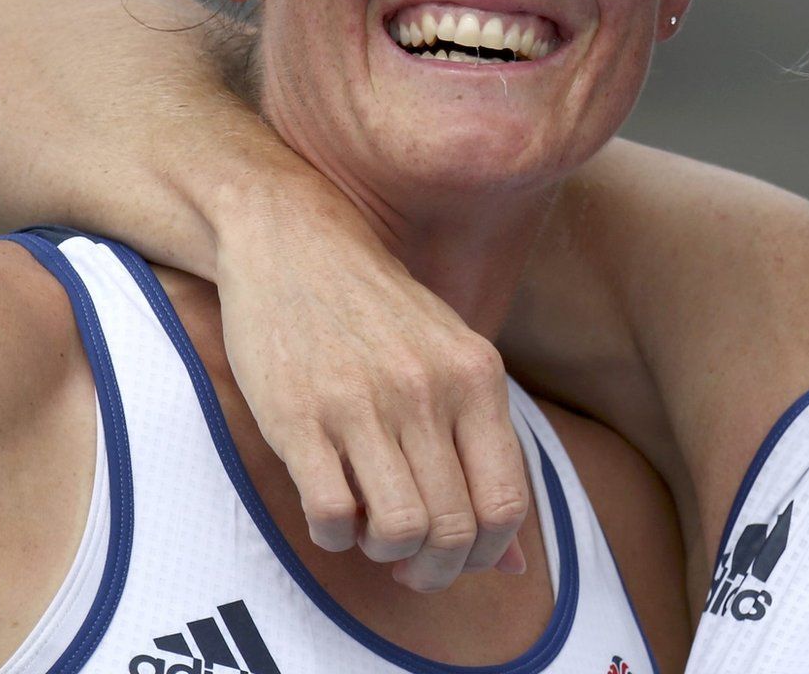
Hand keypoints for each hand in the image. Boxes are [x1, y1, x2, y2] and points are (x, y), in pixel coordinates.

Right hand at [213, 187, 531, 591]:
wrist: (294, 239)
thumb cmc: (378, 310)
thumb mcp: (450, 359)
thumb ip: (485, 451)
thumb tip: (515, 565)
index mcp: (477, 375)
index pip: (506, 504)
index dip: (486, 554)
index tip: (458, 556)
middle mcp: (428, 390)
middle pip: (454, 529)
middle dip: (434, 569)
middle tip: (410, 565)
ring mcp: (363, 403)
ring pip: (399, 529)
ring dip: (385, 552)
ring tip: (371, 532)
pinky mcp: (299, 415)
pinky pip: (332, 514)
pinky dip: (334, 535)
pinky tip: (332, 513)